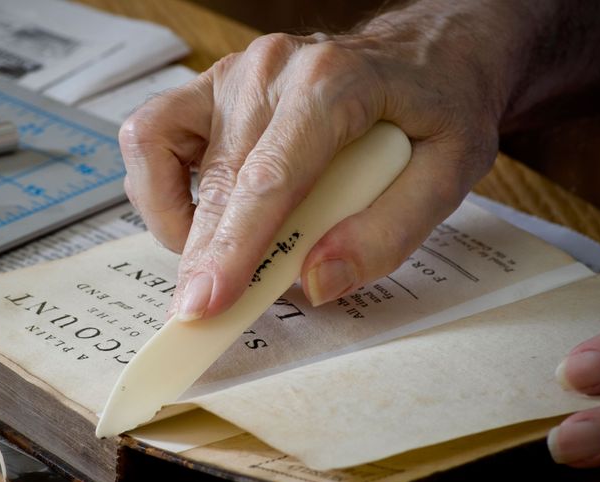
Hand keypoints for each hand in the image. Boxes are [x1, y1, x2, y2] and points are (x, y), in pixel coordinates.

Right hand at [119, 3, 526, 319]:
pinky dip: (160, 187)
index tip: (205, 304)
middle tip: (206, 314)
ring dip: (176, 220)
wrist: (425, 49)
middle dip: (203, 258)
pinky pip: (151, 135)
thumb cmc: (440, 105)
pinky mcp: (211, 86)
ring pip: (160, 152)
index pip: (268, 179)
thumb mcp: (449, 173)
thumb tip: (315, 282)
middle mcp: (269, 71)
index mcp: (332, 84)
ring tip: (218, 255)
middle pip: (217, 180)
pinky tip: (199, 215)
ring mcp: (232, 73)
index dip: (232, 248)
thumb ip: (387, 233)